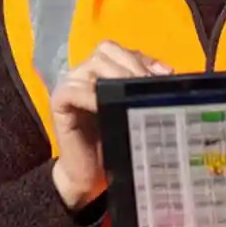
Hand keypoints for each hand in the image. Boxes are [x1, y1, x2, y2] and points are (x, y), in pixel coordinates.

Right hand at [50, 40, 171, 210]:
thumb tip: (166, 75)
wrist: (89, 176)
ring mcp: (70, 85)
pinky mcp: (59, 101)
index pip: (121, 51)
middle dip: (132, 65)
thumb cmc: (113, 143)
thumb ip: (144, 92)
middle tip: (148, 85)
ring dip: (116, 77)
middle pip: (106, 51)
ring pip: (92, 65)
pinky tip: (107, 105)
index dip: (143, 58)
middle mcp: (85, 73)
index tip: (165, 74)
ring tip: (132, 96)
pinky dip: (92, 94)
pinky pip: (73, 88)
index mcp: (103, 72)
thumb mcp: (134, 112)